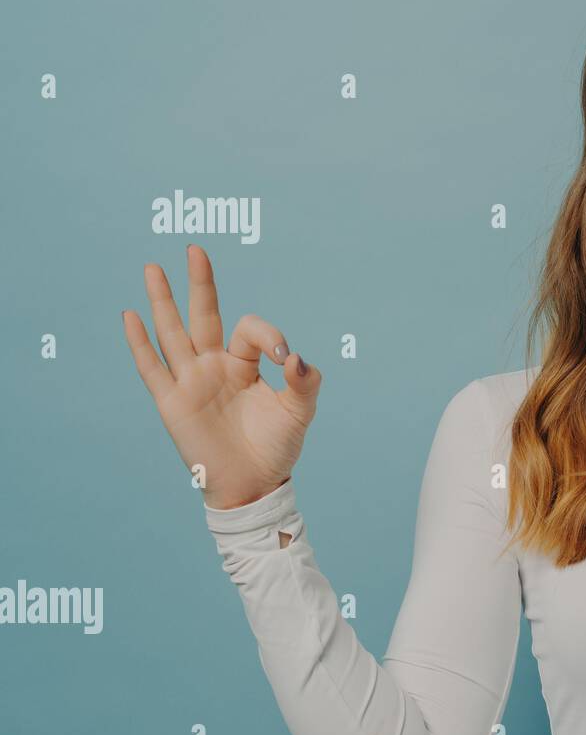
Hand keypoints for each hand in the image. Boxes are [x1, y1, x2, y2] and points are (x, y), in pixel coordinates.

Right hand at [122, 244, 322, 508]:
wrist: (254, 484)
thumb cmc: (278, 446)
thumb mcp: (300, 411)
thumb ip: (305, 382)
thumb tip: (297, 358)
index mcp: (246, 364)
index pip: (251, 331)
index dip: (270, 336)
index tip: (288, 360)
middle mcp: (215, 366)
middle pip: (204, 315)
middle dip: (200, 283)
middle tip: (195, 249)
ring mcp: (191, 382)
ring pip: (173, 333)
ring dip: (162, 301)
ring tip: (153, 268)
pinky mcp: (172, 403)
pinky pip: (152, 368)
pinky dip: (140, 343)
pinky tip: (131, 316)